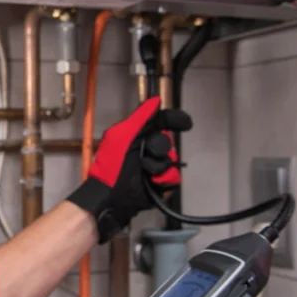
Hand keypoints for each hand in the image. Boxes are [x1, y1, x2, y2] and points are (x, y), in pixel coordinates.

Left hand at [67, 97, 191, 241]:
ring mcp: (155, 166)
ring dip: (158, 166)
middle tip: (145, 156)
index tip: (185, 124)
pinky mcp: (160, 183)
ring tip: (144, 172)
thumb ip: (140, 117)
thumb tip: (156, 100)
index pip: (161, 122)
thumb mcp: (121, 136)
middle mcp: (148, 148)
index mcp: (138, 135)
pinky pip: (173, 176)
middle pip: (168, 141)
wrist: (111, 195)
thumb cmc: (111, 164)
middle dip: (159, 148)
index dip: (174, 120)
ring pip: (172, 159)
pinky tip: (151, 182)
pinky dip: (163, 179)